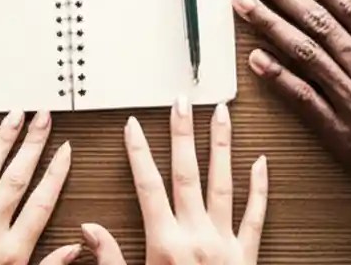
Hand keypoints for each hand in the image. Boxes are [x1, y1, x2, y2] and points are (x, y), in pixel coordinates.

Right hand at [81, 104, 266, 263]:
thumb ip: (111, 259)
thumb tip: (89, 230)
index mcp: (165, 245)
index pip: (147, 185)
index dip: (138, 152)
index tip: (133, 124)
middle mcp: (197, 237)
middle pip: (187, 173)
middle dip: (182, 133)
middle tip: (182, 101)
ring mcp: (225, 243)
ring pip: (223, 183)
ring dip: (222, 145)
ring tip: (222, 113)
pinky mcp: (248, 255)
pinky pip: (256, 215)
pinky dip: (259, 187)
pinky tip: (261, 161)